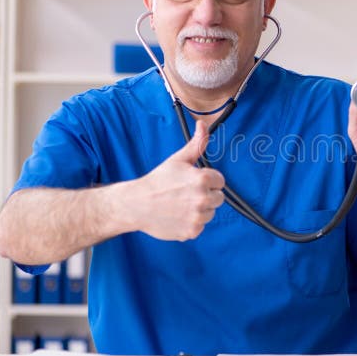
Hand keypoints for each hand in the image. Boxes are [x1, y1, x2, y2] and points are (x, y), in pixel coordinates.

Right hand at [127, 121, 224, 240]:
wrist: (136, 204)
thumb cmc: (158, 181)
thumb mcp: (178, 160)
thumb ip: (197, 144)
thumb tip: (203, 124)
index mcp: (202, 179)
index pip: (220, 181)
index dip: (207, 181)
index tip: (192, 182)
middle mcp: (202, 199)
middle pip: (219, 198)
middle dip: (206, 195)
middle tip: (186, 194)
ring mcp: (197, 217)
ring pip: (210, 213)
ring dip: (200, 210)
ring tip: (181, 205)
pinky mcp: (192, 231)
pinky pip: (201, 226)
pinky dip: (191, 223)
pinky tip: (178, 216)